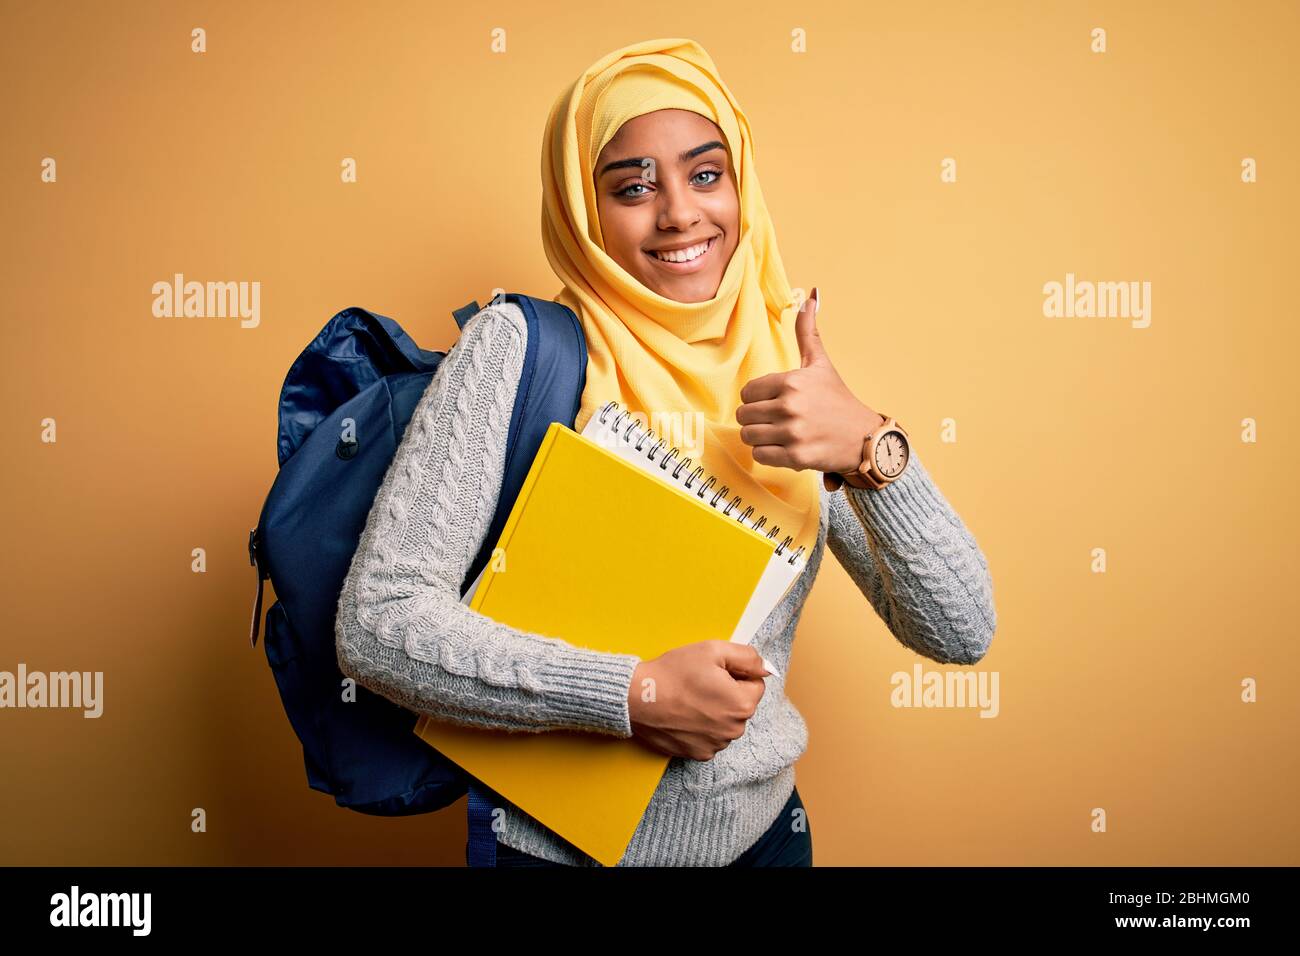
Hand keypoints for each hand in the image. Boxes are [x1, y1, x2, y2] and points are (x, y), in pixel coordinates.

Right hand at [627, 642, 770, 760]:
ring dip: (714, 712)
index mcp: (743, 704)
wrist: (637, 698)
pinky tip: (684, 715)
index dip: (735, 674)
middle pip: (741, 705)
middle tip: (699, 684)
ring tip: (689, 700)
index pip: (755, 684)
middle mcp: (734, 730)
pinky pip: (709, 737)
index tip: (714, 672)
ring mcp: (716, 745)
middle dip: (727, 694)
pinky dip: (701, 727)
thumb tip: (766, 668)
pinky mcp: (698, 754)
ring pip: (725, 722)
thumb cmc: (673, 673)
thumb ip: (748, 657)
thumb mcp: (713, 650)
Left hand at [736, 287, 883, 475]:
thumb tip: (810, 295)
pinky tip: (786, 448)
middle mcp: (790, 406)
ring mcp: (793, 432)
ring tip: (782, 434)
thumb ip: (807, 331)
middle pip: (744, 416)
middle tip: (778, 420)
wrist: (864, 438)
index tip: (776, 402)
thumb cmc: (838, 400)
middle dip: (758, 419)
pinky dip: (769, 454)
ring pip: (749, 436)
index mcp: (791, 381)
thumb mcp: (821, 363)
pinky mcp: (796, 456)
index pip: (748, 392)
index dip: (758, 399)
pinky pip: (760, 456)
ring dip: (762, 438)